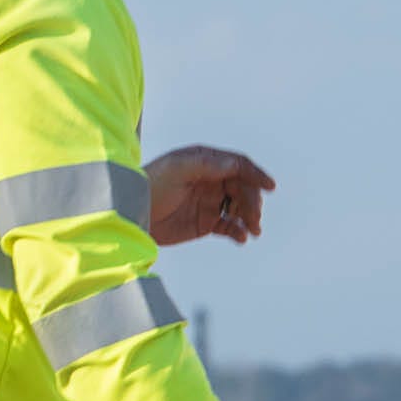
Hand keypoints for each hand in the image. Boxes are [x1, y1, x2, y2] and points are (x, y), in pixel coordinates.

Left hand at [147, 145, 274, 245]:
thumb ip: (206, 165)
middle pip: (243, 188)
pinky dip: (239, 231)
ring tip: (253, 230)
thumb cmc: (150, 186)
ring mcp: (209, 202)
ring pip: (240, 207)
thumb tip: (234, 164)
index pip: (237, 166)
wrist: (131, 214)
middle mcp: (211, 181)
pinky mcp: (206, 223)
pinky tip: (241, 238)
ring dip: (250, 217)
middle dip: (253, 201)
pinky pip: (230, 226)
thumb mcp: (176, 169)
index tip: (270, 186)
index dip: (255, 174)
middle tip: (254, 218)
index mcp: (205, 162)